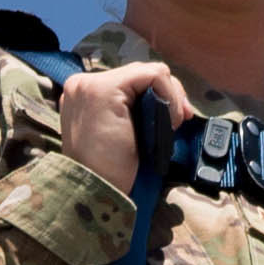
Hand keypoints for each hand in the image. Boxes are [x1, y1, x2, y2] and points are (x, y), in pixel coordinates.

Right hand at [60, 62, 196, 187]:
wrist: (96, 192)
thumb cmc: (111, 174)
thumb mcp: (122, 134)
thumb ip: (131, 112)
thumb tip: (164, 100)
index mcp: (84, 96)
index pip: (131, 82)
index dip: (159, 97)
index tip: (174, 122)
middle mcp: (82, 84)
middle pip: (141, 74)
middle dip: (169, 95)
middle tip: (180, 122)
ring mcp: (91, 84)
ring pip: (150, 71)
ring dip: (171, 98)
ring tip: (170, 126)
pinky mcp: (105, 89)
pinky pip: (154, 75)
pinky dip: (170, 96)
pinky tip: (168, 121)